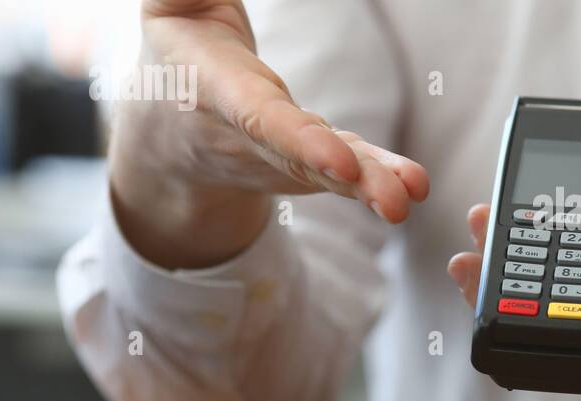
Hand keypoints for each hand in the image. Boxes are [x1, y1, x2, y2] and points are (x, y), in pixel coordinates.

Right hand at [110, 0, 427, 268]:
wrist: (167, 127)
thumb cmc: (179, 46)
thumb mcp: (171, 7)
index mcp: (209, 85)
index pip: (255, 115)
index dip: (295, 139)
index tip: (339, 163)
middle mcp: (245, 133)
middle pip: (299, 160)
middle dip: (349, 179)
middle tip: (397, 201)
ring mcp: (278, 155)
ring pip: (327, 173)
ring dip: (373, 184)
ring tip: (414, 190)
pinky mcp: (306, 162)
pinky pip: (345, 170)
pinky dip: (378, 175)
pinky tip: (413, 183)